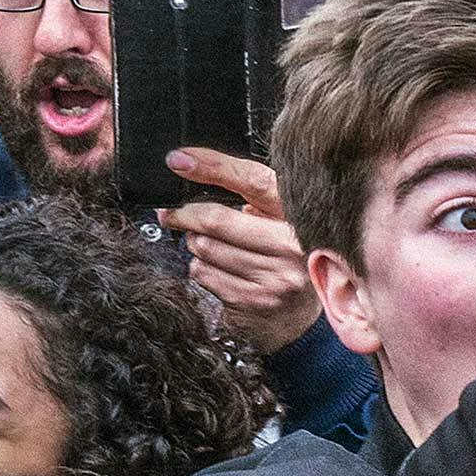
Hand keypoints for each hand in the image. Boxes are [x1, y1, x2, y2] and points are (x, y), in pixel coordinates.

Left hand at [159, 146, 320, 352]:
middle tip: (172, 212)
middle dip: (184, 215)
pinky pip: (203, 274)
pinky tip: (218, 267)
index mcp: (297, 215)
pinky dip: (200, 267)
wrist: (302, 314)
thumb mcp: (278, 216)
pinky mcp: (253, 302)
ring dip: (194, 243)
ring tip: (209, 244)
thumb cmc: (284, 253)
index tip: (178, 160)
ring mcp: (274, 277)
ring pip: (204, 249)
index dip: (211, 167)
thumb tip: (190, 168)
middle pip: (216, 220)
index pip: (251, 181)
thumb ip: (248, 193)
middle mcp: (291, 246)